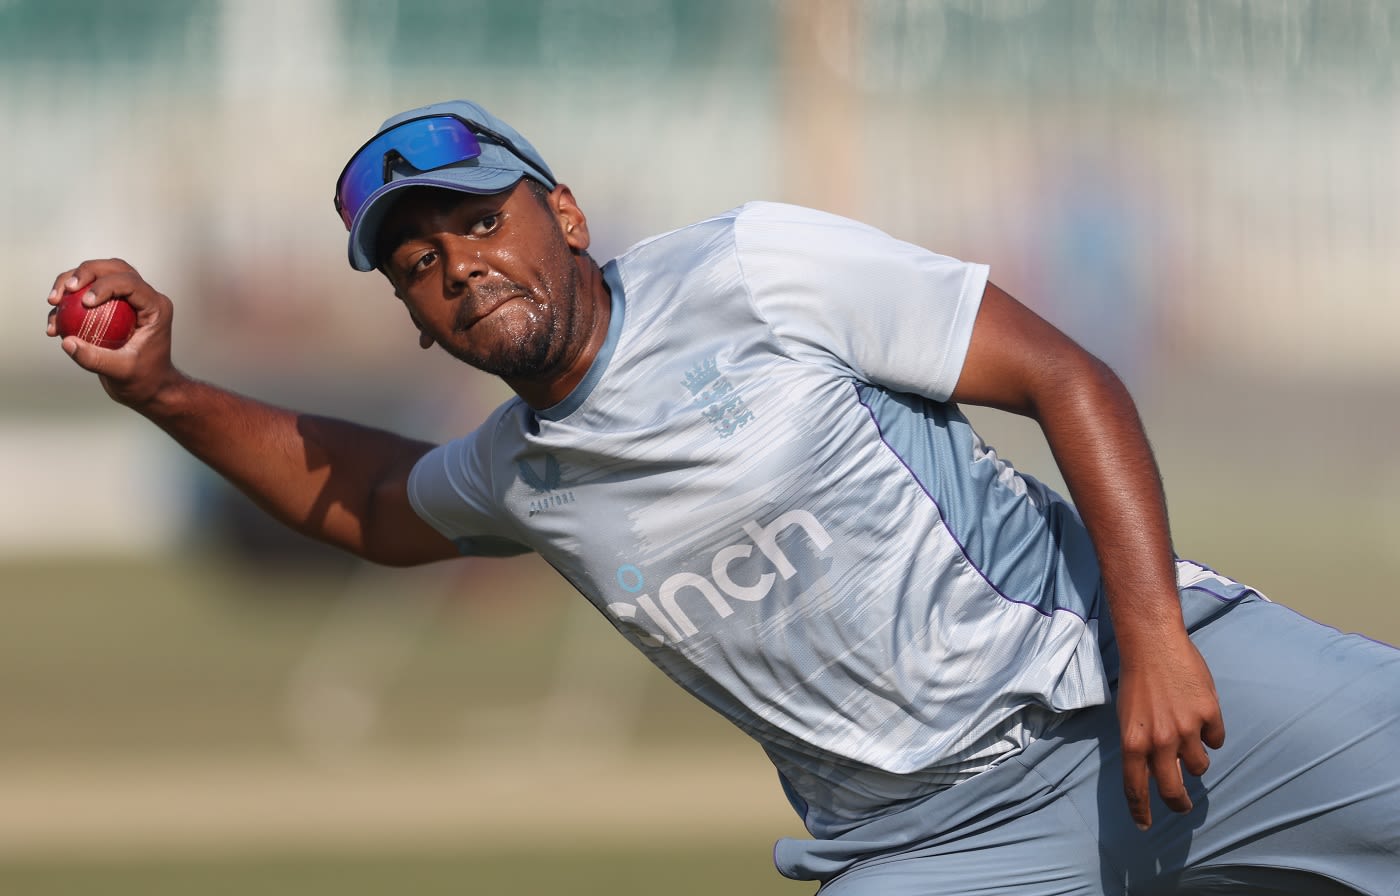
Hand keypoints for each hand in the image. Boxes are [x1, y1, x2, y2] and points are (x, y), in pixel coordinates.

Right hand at [46, 259, 182, 409]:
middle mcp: (143, 298)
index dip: (105, 285)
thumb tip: (67, 342)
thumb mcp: (122, 372)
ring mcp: (128, 301)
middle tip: (63, 292)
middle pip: (113, 268)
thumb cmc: (143, 380)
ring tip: (53, 302)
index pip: (130, 282)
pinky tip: (53, 325)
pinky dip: (68, 304)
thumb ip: (95, 358)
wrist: (147, 388)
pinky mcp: (112, 307)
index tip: (84, 302)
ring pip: (98, 275)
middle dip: (84, 273)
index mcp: (156, 307)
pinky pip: (87, 295)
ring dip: (71, 282)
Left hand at [1114, 630, 1224, 829]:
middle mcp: (1159, 741)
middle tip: (1182, 805)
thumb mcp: (1127, 716)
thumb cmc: (1136, 679)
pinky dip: (1211, 733)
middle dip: (1178, 802)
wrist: (1153, 643)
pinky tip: (1201, 715)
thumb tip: (1152, 772)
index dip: (1140, 811)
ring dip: (1195, 758)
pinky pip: (1216, 739)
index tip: (1144, 827)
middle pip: (1172, 789)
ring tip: (1188, 736)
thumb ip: (1140, 745)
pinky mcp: (1209, 715)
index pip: (1135, 788)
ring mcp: (1186, 729)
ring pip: (1200, 765)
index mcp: (1132, 742)